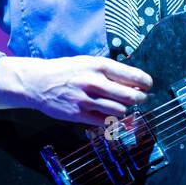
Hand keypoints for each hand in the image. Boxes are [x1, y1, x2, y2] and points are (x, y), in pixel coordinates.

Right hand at [0, 54, 152, 125]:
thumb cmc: (67, 70)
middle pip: (131, 96)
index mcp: (99, 65)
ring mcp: (86, 99)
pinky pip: (105, 122)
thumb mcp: (88, 62)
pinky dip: (110, 120)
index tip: (148, 85)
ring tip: (119, 106)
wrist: (37, 82)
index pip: (133, 76)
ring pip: (120, 111)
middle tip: (140, 99)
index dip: (146, 83)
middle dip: (140, 99)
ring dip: (124, 110)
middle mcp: (94, 82)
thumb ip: (110, 72)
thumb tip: (135, 83)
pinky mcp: (79, 114)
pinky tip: (107, 115)